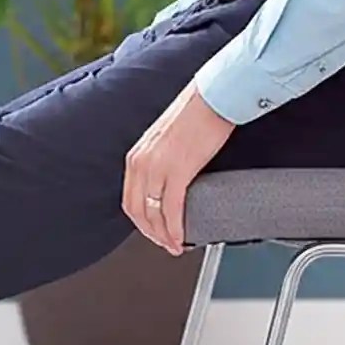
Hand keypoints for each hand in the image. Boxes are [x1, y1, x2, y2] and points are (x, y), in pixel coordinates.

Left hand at [123, 81, 234, 255]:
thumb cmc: (196, 115)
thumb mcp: (166, 142)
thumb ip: (161, 162)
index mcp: (137, 156)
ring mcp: (157, 167)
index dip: (141, 222)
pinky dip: (175, 229)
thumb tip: (170, 183)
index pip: (130, 199)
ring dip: (164, 236)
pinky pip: (171, 209)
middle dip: (151, 234)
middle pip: (138, 211)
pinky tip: (181, 239)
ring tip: (176, 246)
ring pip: (153, 214)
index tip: (154, 232)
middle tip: (165, 245)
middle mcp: (141, 163)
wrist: (213, 98)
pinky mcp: (177, 171)